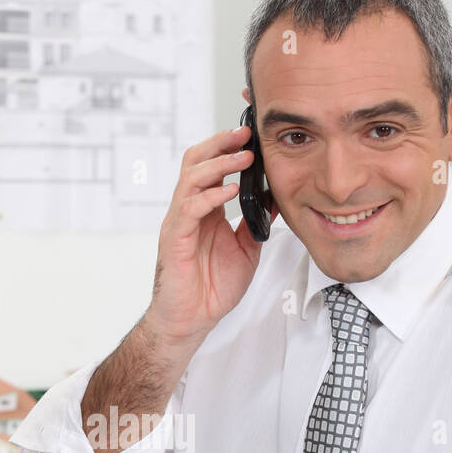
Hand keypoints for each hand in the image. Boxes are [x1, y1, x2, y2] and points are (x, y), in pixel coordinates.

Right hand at [143, 126, 278, 346]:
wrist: (193, 319)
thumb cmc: (212, 287)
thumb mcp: (247, 248)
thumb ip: (256, 222)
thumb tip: (275, 198)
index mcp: (205, 209)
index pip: (211, 166)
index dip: (228, 147)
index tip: (252, 136)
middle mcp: (189, 209)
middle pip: (195, 161)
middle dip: (220, 143)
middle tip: (246, 133)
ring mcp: (180, 221)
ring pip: (191, 178)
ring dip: (219, 164)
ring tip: (243, 158)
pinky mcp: (175, 238)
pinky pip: (189, 207)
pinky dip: (211, 196)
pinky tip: (231, 191)